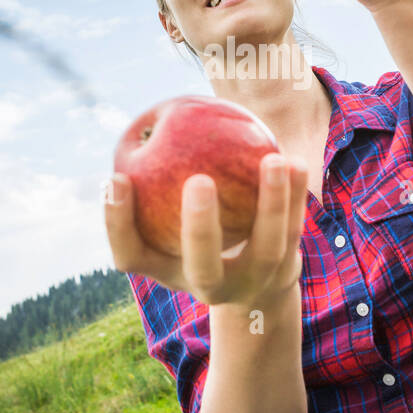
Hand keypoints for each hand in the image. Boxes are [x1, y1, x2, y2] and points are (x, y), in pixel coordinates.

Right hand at [104, 153, 307, 306]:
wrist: (253, 283)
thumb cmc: (197, 233)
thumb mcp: (168, 215)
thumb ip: (155, 178)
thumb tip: (144, 125)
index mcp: (169, 273)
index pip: (132, 256)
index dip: (117, 223)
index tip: (115, 177)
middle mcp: (210, 288)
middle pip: (204, 268)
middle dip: (200, 231)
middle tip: (198, 181)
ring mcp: (253, 283)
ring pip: (267, 250)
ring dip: (271, 204)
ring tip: (273, 159)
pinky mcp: (287, 271)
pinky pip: (294, 229)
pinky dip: (296, 195)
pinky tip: (296, 160)